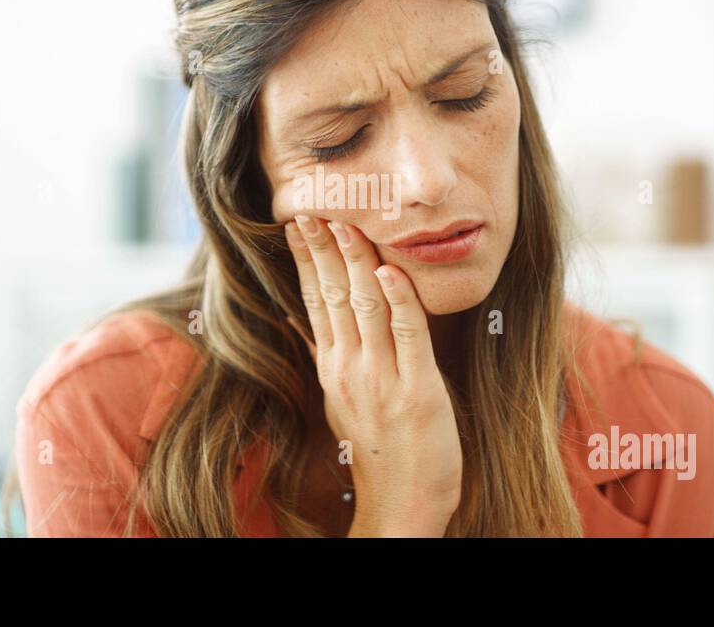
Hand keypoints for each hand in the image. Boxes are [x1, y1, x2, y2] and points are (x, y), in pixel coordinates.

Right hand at [285, 214, 462, 534]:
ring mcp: (380, 379)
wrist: (401, 506)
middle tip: (314, 208)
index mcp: (332, 367)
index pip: (313, 301)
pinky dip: (399, 300)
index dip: (306, 260)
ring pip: (365, 306)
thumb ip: (331, 355)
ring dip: (357, 261)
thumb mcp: (343, 400)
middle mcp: (349, 369)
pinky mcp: (416, 391)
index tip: (297, 223)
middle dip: (322, 248)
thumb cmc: (381, 451)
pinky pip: (407, 336)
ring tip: (347, 224)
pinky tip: (390, 270)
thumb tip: (306, 319)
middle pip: (333, 296)